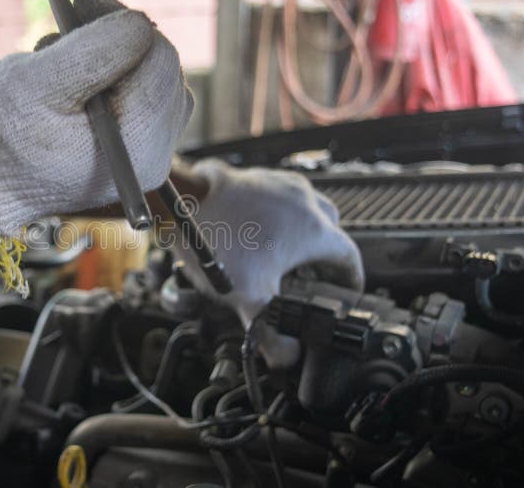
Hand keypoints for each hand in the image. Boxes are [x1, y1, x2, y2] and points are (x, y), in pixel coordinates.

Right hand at [0, 0, 192, 238]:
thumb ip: (89, 54)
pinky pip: (145, 94)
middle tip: (72, 23)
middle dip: (119, 39)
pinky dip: (116, 77)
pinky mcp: (139, 148)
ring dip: (115, 58)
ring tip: (67, 64)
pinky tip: (80, 83)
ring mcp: (149, 155)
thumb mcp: (33, 85)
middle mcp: (152, 156)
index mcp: (133, 146)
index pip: (158, 61)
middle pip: (162, 69)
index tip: (84, 1)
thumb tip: (138, 25)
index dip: (125, 21)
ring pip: (155, 78)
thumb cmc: (3, 137)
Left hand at [171, 159, 363, 328]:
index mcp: (314, 231)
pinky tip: (261, 232)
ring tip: (287, 254)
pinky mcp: (259, 177)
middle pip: (332, 230)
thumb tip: (288, 357)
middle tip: (314, 275)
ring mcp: (282, 185)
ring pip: (309, 209)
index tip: (346, 290)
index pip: (349, 257)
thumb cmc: (216, 240)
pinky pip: (283, 197)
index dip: (351, 278)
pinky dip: (281, 215)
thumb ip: (272, 332)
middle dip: (327, 253)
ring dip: (305, 230)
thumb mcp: (248, 296)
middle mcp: (305, 202)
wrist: (183, 201)